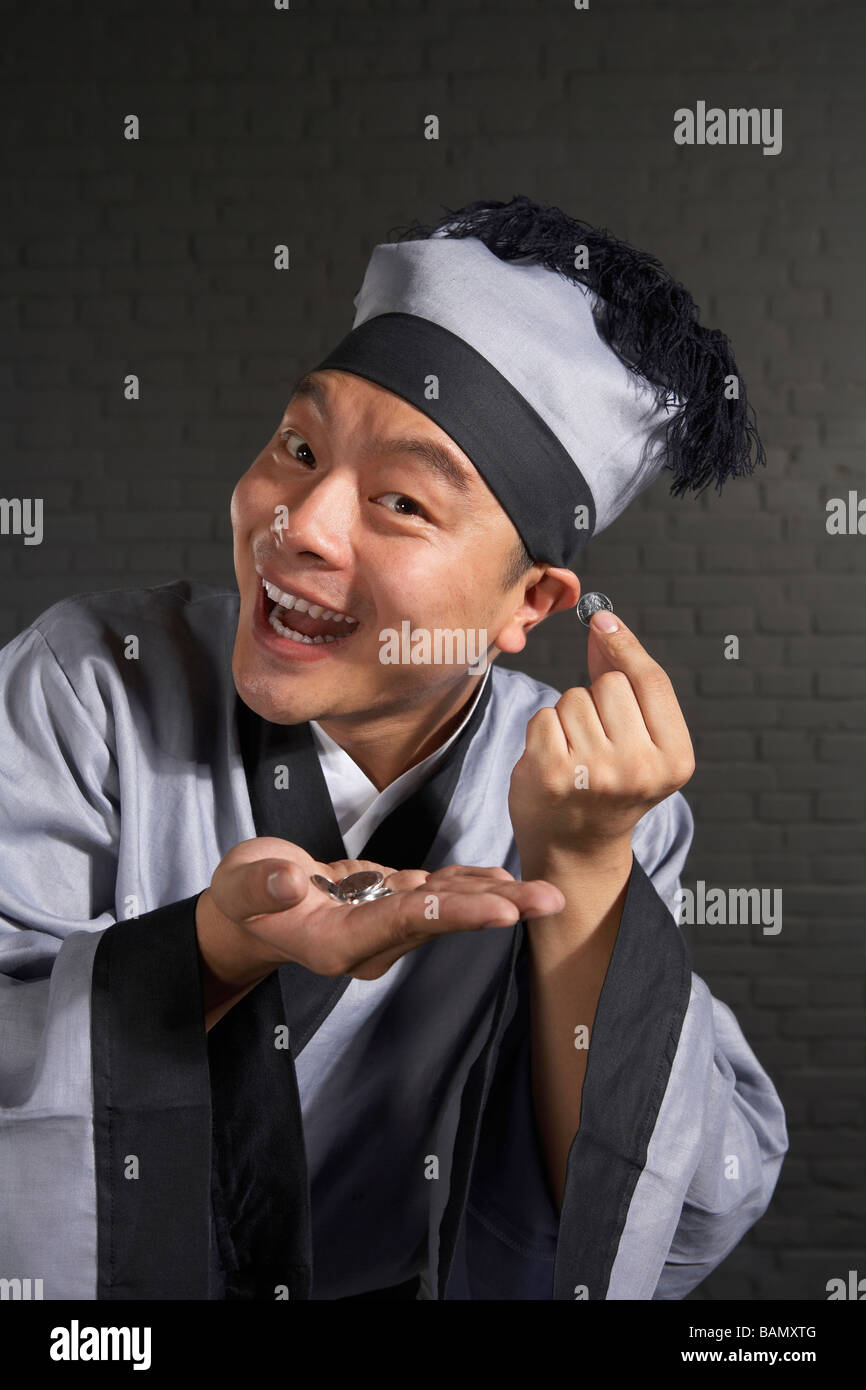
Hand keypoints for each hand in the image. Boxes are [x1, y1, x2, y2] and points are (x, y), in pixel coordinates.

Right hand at [196, 839, 564, 1001]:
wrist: (247, 911)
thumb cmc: (240, 896)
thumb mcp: (238, 886)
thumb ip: (260, 886)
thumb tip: (288, 883)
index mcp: (337, 943)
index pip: (404, 922)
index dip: (455, 912)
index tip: (502, 910)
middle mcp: (371, 942)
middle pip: (441, 921)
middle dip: (497, 910)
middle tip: (551, 900)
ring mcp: (383, 925)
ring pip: (447, 908)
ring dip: (497, 898)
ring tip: (546, 893)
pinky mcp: (389, 904)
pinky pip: (437, 894)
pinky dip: (471, 883)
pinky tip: (504, 877)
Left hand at [508, 609, 694, 867]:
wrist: (576, 847)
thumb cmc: (609, 784)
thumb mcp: (640, 741)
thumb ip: (630, 683)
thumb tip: (605, 623)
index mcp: (674, 759)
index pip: (651, 680)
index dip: (625, 644)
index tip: (602, 619)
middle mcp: (639, 768)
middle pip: (610, 684)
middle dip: (598, 697)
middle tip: (597, 738)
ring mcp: (594, 773)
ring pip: (573, 697)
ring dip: (568, 716)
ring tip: (576, 753)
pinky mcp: (552, 774)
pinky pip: (543, 716)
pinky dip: (543, 730)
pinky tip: (553, 760)